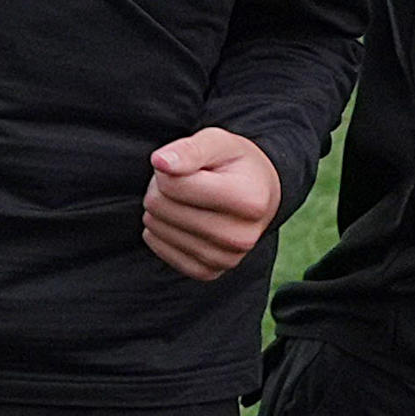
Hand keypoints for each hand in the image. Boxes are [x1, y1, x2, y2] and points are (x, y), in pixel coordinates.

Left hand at [139, 127, 283, 281]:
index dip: (169, 168)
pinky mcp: (208, 272)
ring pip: (155, 227)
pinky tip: (183, 220)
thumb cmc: (234, 165)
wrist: (258, 196)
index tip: (189, 166)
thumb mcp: (218, 143)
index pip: (172, 184)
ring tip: (188, 199)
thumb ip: (190, 149)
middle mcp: (241, 237)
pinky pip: (158, 247)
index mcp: (250, 201)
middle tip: (187, 182)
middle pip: (160, 206)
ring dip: (162, 209)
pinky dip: (161, 231)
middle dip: (162, 188)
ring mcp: (225, 259)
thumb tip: (160, 163)